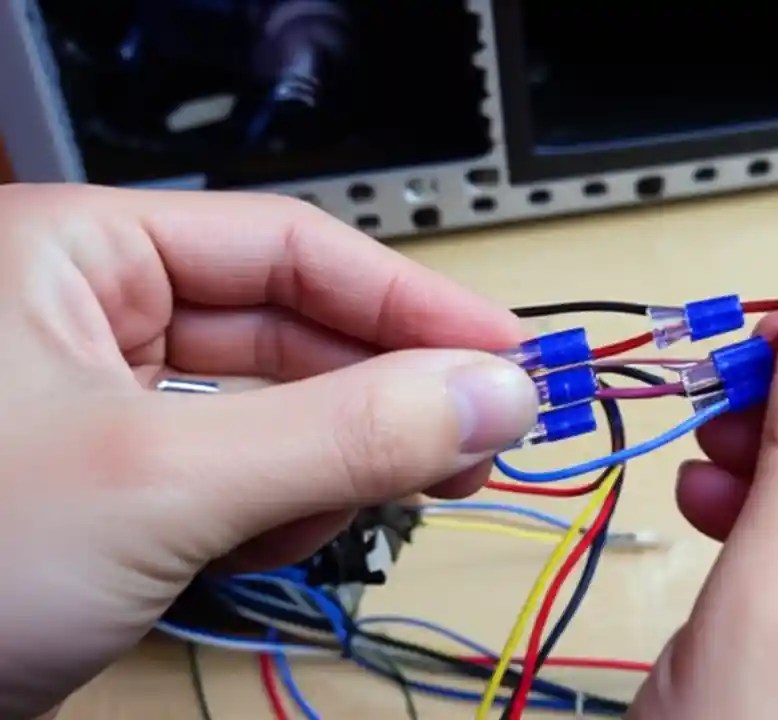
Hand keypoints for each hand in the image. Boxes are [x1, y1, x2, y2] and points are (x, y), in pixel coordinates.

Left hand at [0, 184, 537, 717]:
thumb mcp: (165, 481)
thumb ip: (345, 432)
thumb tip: (492, 393)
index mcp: (78, 254)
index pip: (293, 248)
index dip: (413, 301)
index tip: (507, 353)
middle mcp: (90, 316)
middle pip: (294, 333)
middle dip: (379, 398)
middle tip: (475, 440)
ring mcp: (102, 406)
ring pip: (274, 414)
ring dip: (325, 468)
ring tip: (330, 515)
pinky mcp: (116, 485)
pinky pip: (240, 476)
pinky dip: (275, 514)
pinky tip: (263, 547)